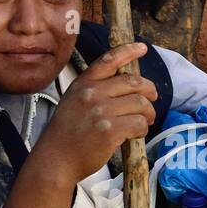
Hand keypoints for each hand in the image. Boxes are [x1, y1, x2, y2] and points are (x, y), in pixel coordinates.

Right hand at [50, 42, 156, 180]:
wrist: (55, 159)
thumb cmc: (65, 133)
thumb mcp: (72, 101)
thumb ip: (93, 89)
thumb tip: (123, 84)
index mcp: (83, 83)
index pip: (109, 59)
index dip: (129, 51)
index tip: (143, 49)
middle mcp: (92, 93)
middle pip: (133, 82)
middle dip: (149, 90)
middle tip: (151, 100)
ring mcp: (102, 111)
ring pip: (140, 103)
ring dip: (148, 113)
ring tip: (144, 121)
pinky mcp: (110, 130)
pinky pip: (139, 123)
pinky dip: (142, 128)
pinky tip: (136, 134)